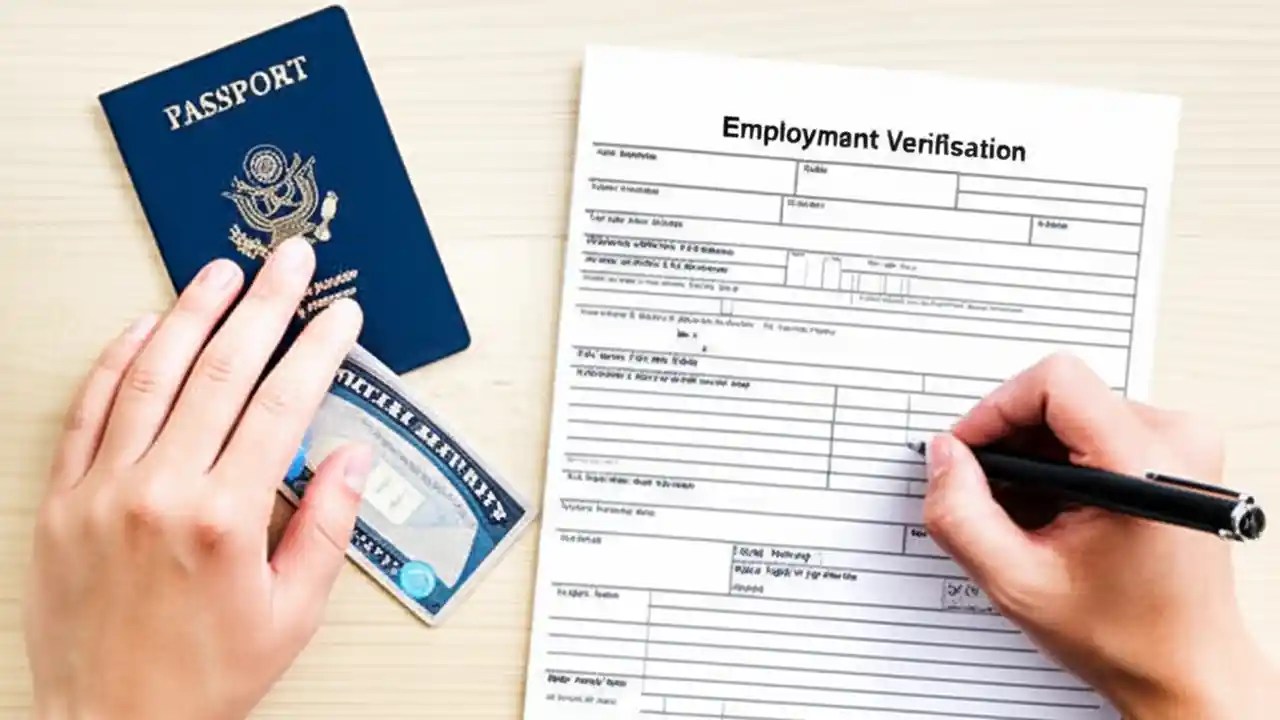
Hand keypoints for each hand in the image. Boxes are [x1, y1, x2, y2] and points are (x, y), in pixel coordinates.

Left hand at [25, 237, 367, 719]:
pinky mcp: (61, 501)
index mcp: (226, 519)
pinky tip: (144, 329)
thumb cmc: (202, 680)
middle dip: (265, 306)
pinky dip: (116, 362)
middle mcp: (161, 493)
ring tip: (219, 274)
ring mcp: (103, 491)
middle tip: (288, 265)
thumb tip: (350, 459)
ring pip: (152, 375)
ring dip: (192, 314)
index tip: (339, 318)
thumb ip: (325, 526)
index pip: (284, 404)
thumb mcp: (292, 613)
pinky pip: (88, 411)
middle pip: (224, 371)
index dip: (318, 350)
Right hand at [922, 353, 1274, 718]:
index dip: (995, 409)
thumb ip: (962, 515)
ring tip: (1025, 511)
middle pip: (1061, 395)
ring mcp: (1180, 444)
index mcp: (1144, 467)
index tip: (968, 449)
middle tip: (989, 494)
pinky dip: (1059, 462)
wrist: (1187, 668)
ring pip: (1073, 410)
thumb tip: (942, 456)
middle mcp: (1175, 441)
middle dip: (1010, 440)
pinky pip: (1095, 427)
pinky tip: (1052, 509)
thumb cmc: (1125, 636)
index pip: (1055, 382)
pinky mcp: (1174, 454)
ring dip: (1033, 454)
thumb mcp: (1018, 582)